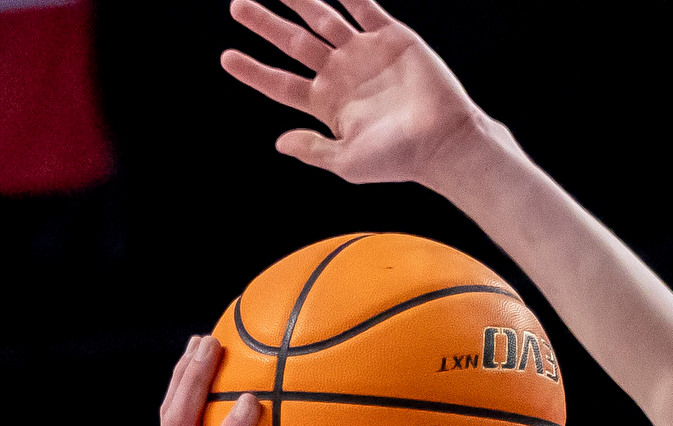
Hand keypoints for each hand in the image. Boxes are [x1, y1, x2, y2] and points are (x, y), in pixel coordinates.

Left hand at [222, 0, 485, 185]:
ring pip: (323, 18)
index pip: (281, 84)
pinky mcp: (392, 37)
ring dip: (299, 0)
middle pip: (294, 43)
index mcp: (328, 104)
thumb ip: (313, 150)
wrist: (445, 141)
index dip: (254, 71)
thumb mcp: (347, 162)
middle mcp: (342, 74)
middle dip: (265, 24)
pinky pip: (363, 6)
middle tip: (237, 6)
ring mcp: (365, 53)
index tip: (227, 57)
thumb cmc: (399, 158)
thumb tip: (280, 143)